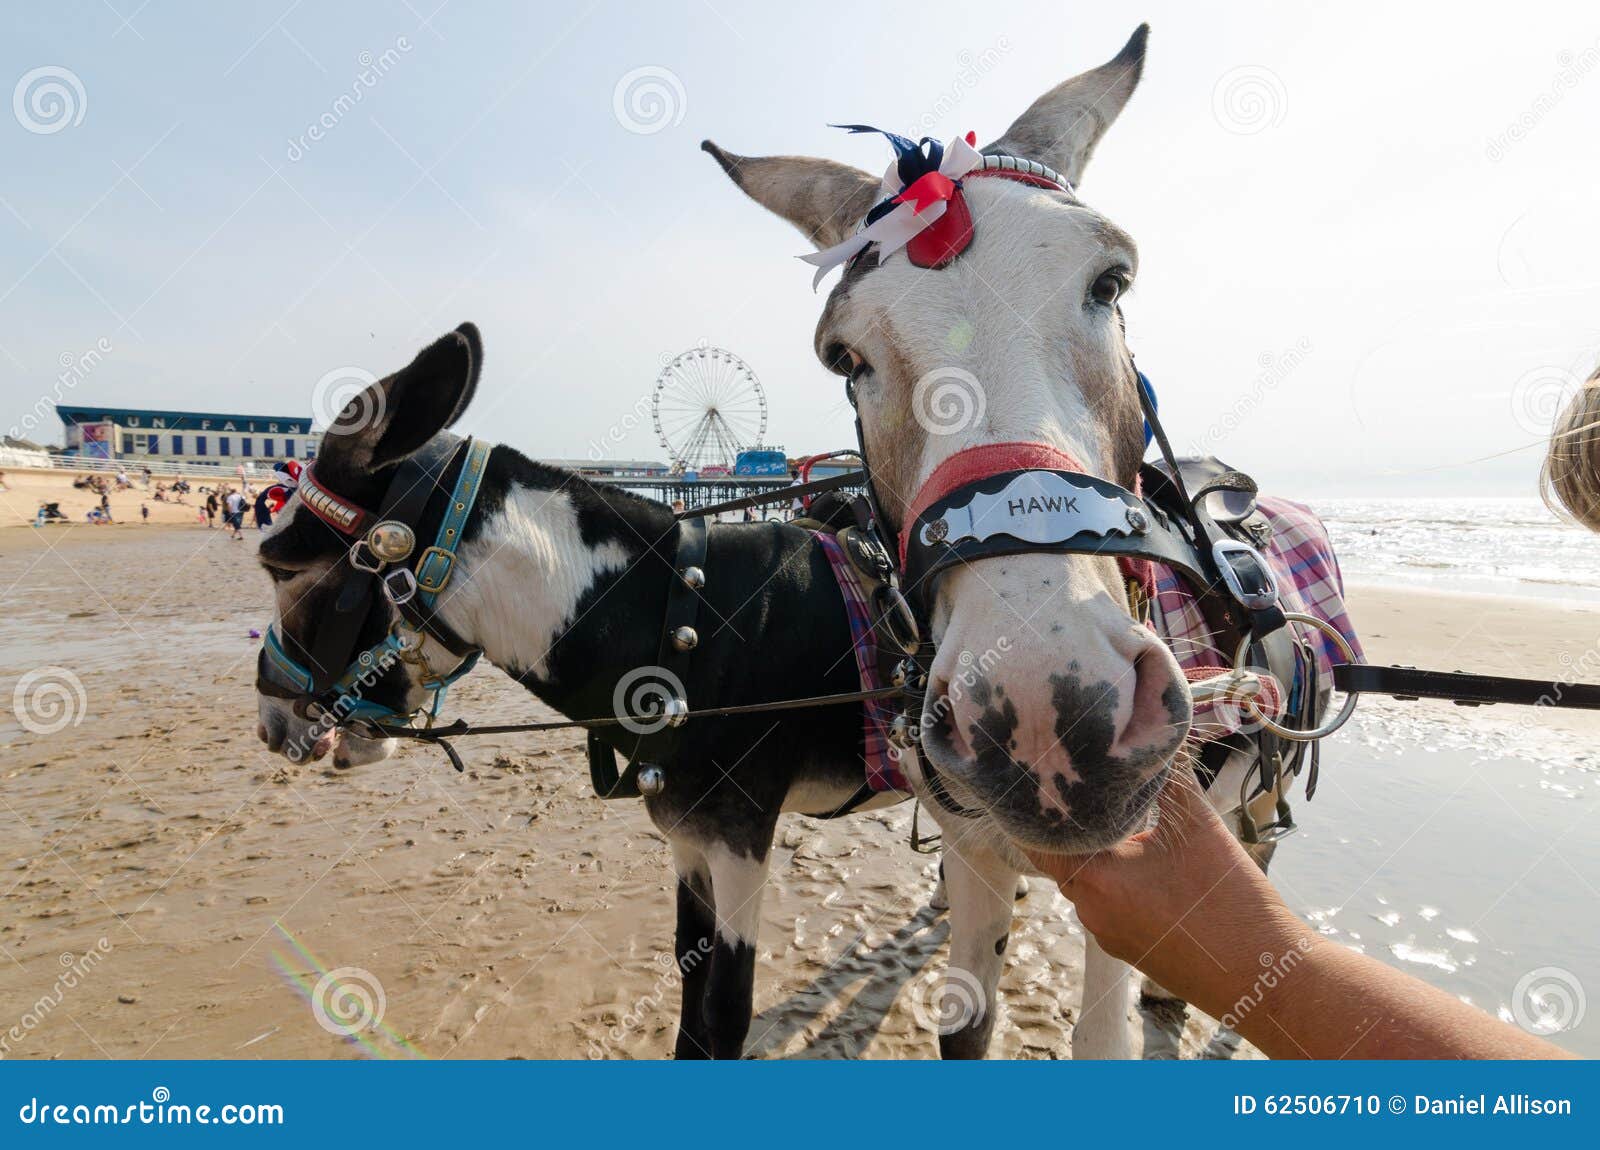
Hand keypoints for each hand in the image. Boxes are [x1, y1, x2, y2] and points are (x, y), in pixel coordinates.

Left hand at [1025, 773, 1306, 991]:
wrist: (1264, 975)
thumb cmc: (1231, 901)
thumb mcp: (1199, 826)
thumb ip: (1168, 779)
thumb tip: (1155, 740)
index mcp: (1095, 879)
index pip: (1040, 836)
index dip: (1042, 805)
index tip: (1051, 776)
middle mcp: (1090, 911)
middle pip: (1062, 857)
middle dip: (1073, 825)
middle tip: (1084, 787)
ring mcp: (1108, 935)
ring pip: (1086, 881)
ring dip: (1098, 853)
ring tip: (1117, 818)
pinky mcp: (1130, 949)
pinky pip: (1108, 905)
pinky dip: (1116, 880)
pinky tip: (1143, 861)